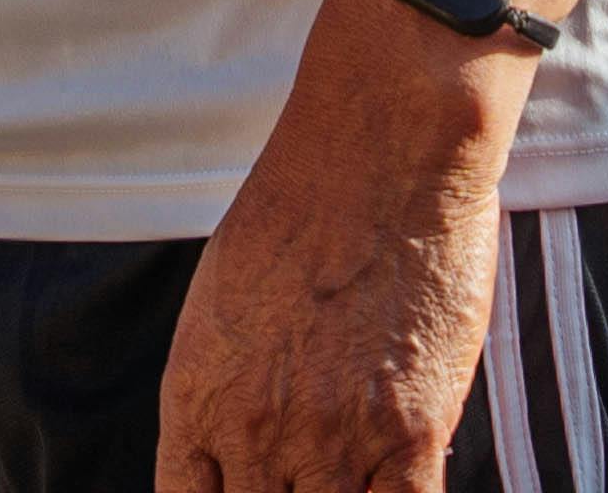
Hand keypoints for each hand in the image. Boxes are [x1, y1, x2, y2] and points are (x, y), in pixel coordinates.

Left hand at [158, 0, 526, 492]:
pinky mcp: (410, 434)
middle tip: (308, 474)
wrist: (379, 149)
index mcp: (196, 397)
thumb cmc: (301, 204)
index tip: (249, 490)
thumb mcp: (225, 299)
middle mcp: (253, 432)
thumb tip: (244, 437)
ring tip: (354, 473)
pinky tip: (401, 479)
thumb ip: (230, 383)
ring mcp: (332, 439)